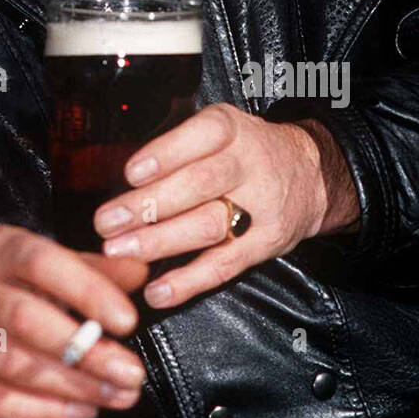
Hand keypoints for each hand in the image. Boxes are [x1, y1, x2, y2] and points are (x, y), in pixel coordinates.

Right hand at [0, 224, 150, 417]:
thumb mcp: (38, 257)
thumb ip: (90, 267)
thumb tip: (140, 272)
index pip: (42, 264)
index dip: (87, 291)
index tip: (128, 320)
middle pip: (27, 319)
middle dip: (86, 351)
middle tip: (133, 373)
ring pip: (15, 365)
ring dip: (75, 385)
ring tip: (119, 395)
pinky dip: (45, 410)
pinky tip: (83, 410)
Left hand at [93, 105, 359, 309]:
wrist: (311, 174)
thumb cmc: (245, 150)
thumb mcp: (219, 127)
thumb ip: (177, 145)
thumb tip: (121, 176)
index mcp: (232, 129)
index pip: (203, 136)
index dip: (166, 154)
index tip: (131, 174)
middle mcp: (248, 165)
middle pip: (200, 185)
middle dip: (149, 206)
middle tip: (107, 222)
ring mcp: (261, 207)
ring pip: (209, 226)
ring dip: (160, 242)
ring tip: (120, 252)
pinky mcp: (266, 244)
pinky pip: (225, 266)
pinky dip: (188, 282)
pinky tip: (157, 290)